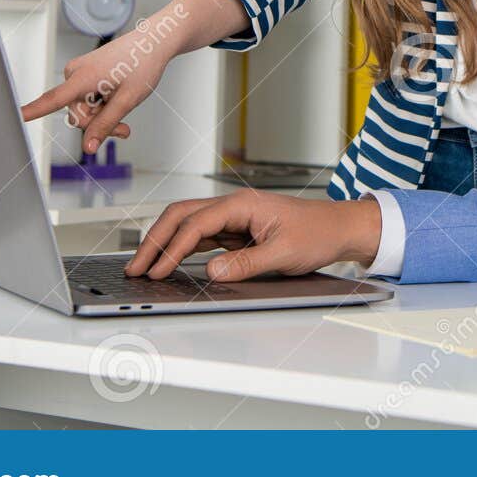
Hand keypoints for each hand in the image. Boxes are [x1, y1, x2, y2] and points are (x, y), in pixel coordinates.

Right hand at [20, 25, 173, 152]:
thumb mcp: (128, 100)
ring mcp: (78, 73)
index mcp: (83, 77)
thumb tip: (87, 147)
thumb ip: (106, 125)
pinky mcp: (83, 74)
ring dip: (103, 115)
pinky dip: (101, 105)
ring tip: (125, 109)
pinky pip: (86, 100)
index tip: (14, 116)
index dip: (33, 111)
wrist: (154, 41)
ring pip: (82, 110)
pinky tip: (117, 100)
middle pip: (76, 115)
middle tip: (124, 128)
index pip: (53, 100)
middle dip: (98, 123)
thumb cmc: (143, 64)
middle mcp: (74, 73)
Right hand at [127, 191, 383, 280]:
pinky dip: (182, 247)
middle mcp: (234, 206)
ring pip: (188, 224)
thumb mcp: (284, 253)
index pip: (196, 224)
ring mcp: (235, 217)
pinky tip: (171, 261)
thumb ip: (246, 263)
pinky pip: (202, 235)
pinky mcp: (238, 229)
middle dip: (155, 240)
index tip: (157, 271)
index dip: (172, 249)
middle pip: (182, 216)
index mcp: (243, 204)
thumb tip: (211, 271)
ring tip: (145, 266)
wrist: (339, 228)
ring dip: (165, 243)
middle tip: (136, 267)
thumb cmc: (318, 233)